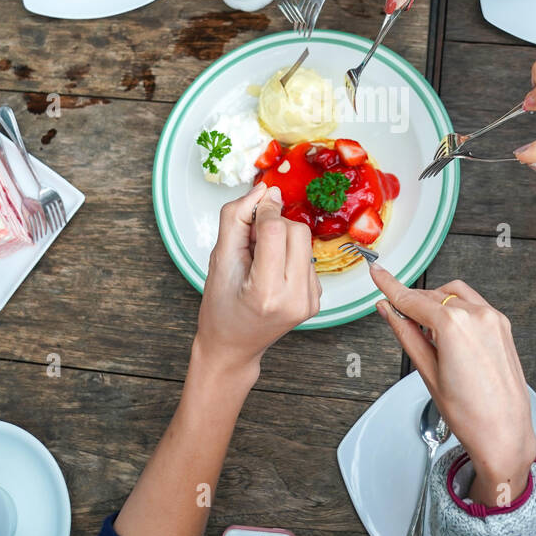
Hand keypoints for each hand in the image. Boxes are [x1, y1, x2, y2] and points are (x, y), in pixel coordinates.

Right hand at [195, 183, 320, 376]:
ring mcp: (310, 301)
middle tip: (250, 241)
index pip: (276, 230)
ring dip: (282, 239)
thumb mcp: (218, 260)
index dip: (264, 211)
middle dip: (274, 225)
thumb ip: (237, 219)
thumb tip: (264, 190)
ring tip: (259, 260)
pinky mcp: (317, 299)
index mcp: (268, 292)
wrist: (233, 345)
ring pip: (305, 241)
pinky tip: (272, 271)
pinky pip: (307, 258)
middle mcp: (296, 298)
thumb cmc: (220, 307)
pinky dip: (289, 255)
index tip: (251, 209)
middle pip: (297, 231)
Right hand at [368, 264, 535, 507]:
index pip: (412, 299)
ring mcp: (494, 319)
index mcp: (454, 325)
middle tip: (398, 319)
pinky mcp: (503, 326)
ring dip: (436, 305)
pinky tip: (448, 334)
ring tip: (427, 334)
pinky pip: (474, 305)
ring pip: (454, 296)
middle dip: (413, 304)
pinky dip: (456, 310)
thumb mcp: (427, 373)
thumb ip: (406, 334)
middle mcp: (477, 315)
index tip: (377, 272)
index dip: (390, 285)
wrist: (504, 433)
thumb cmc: (470, 414)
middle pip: (432, 297)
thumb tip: (389, 311)